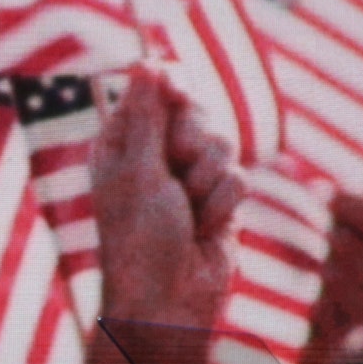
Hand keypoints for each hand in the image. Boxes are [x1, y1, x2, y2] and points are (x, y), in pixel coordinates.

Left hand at [91, 67, 242, 326]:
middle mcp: (156, 154)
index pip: (153, 90)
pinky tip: (205, 230)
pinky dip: (223, 204)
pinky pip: (239, 179)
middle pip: (197, 111)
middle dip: (195, 137)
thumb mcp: (139, 170)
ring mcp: (190, 178)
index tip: (180, 87)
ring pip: (224, 144)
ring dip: (209, 177)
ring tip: (189, 210)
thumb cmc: (140, 239)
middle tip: (180, 163)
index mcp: (123, 141)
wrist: (169, 303)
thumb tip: (145, 61)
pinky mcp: (219, 201)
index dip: (172, 83)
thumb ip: (147, 115)